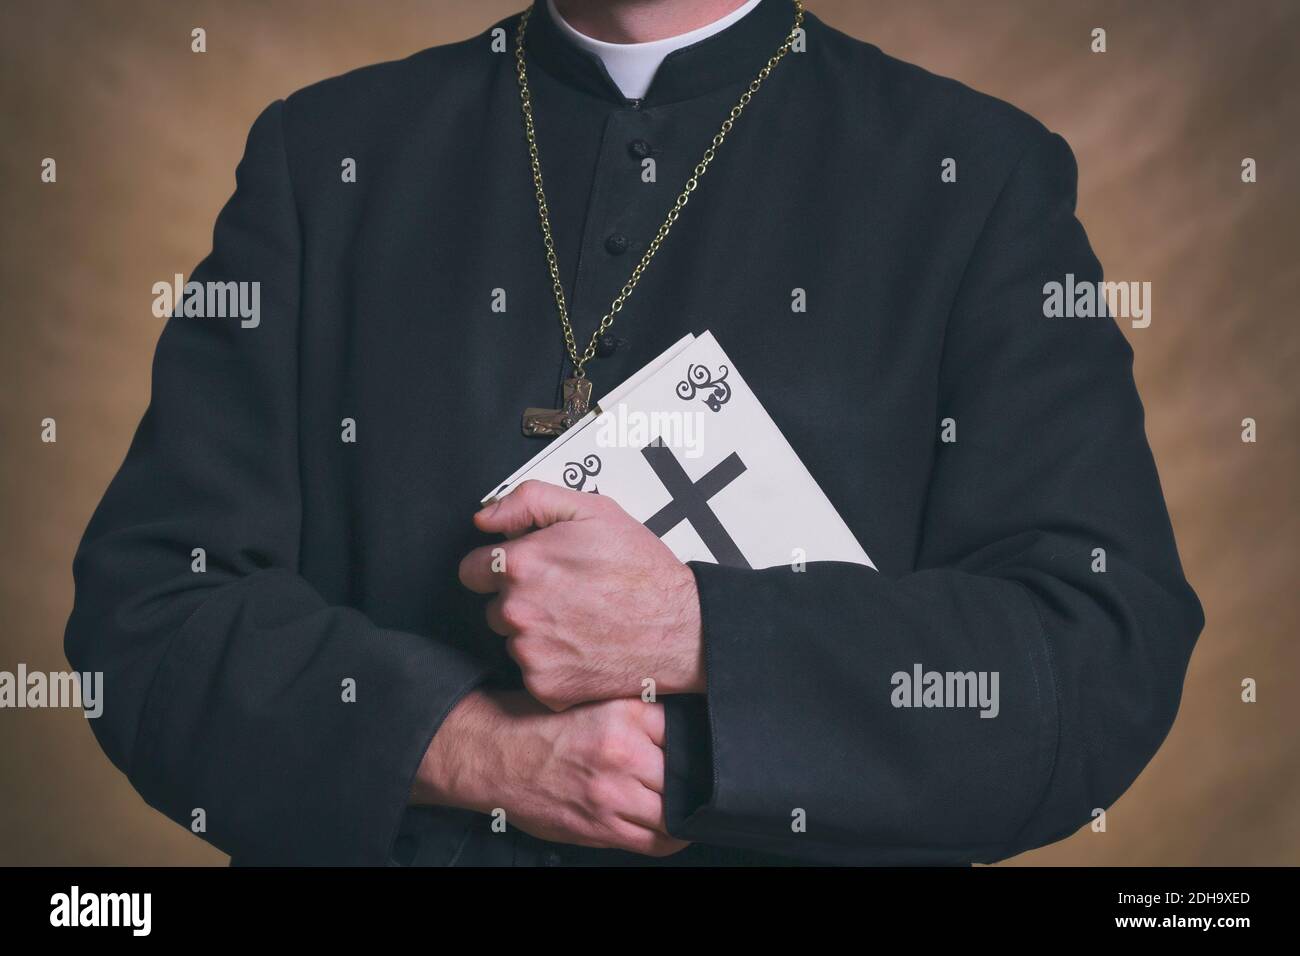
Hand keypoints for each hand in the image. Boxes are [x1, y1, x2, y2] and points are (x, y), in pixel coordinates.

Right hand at [413, 689, 688, 856]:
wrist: (496, 754)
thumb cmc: (540, 725)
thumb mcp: (592, 698)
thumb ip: (634, 710)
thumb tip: (678, 721)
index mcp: (623, 713)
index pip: (682, 727)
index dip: (693, 738)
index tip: (701, 745)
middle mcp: (622, 752)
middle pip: (685, 770)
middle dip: (692, 774)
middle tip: (700, 776)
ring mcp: (613, 794)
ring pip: (674, 810)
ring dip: (684, 808)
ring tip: (691, 803)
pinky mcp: (601, 826)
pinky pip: (654, 841)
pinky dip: (672, 837)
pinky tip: (678, 829)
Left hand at [458, 480, 704, 710]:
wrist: (680, 629)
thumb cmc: (642, 571)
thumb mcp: (592, 510)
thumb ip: (529, 501)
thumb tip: (485, 518)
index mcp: (521, 564)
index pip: (472, 569)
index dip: (498, 566)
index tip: (526, 571)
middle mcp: (518, 610)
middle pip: (494, 606)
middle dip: (520, 599)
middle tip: (565, 595)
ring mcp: (529, 652)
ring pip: (513, 640)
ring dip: (536, 632)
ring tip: (579, 621)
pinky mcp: (545, 685)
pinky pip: (532, 672)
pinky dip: (552, 664)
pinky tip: (582, 647)